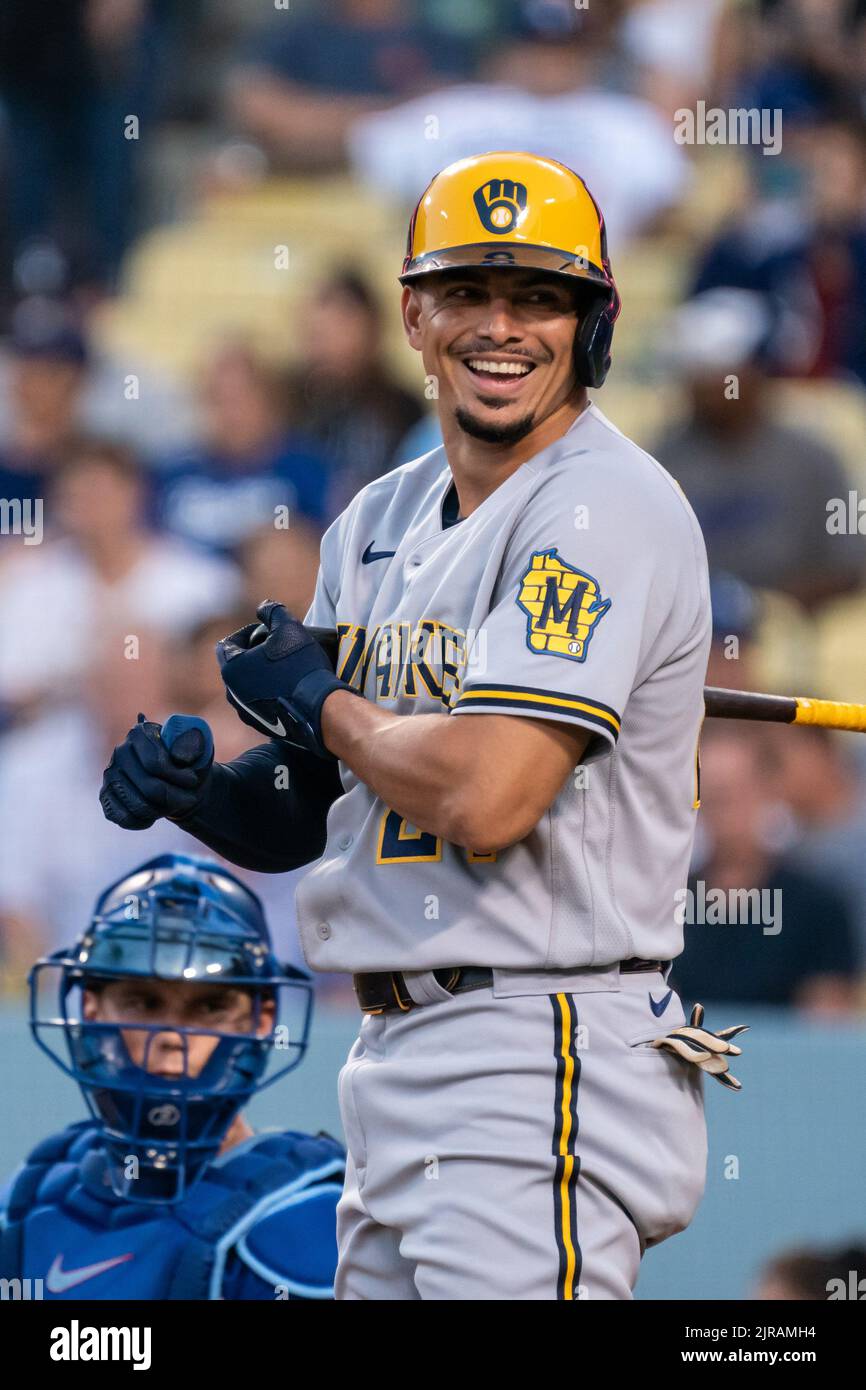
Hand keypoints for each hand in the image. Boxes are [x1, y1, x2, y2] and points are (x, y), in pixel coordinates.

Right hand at [100, 714, 214, 829]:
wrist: (179, 784)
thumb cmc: (189, 765)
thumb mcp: (200, 750)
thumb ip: (193, 746)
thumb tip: (179, 758)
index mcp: (140, 733)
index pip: (155, 764)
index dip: (178, 777)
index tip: (192, 781)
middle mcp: (120, 752)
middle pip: (149, 788)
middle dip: (174, 797)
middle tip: (189, 799)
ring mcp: (110, 775)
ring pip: (138, 806)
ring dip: (162, 810)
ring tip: (173, 804)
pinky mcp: (105, 796)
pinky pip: (124, 818)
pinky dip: (144, 821)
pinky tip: (154, 814)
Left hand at [216, 600, 352, 757]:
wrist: (320, 709)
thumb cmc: (302, 667)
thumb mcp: (289, 627)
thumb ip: (272, 611)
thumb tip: (263, 607)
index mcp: (232, 668)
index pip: (229, 643)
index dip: (248, 633)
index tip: (267, 632)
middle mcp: (232, 693)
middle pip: (237, 666)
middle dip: (252, 655)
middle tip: (276, 648)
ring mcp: (245, 712)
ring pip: (248, 686)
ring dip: (260, 675)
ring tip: (284, 669)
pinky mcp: (260, 726)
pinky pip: (260, 703)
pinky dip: (269, 693)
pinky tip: (289, 688)